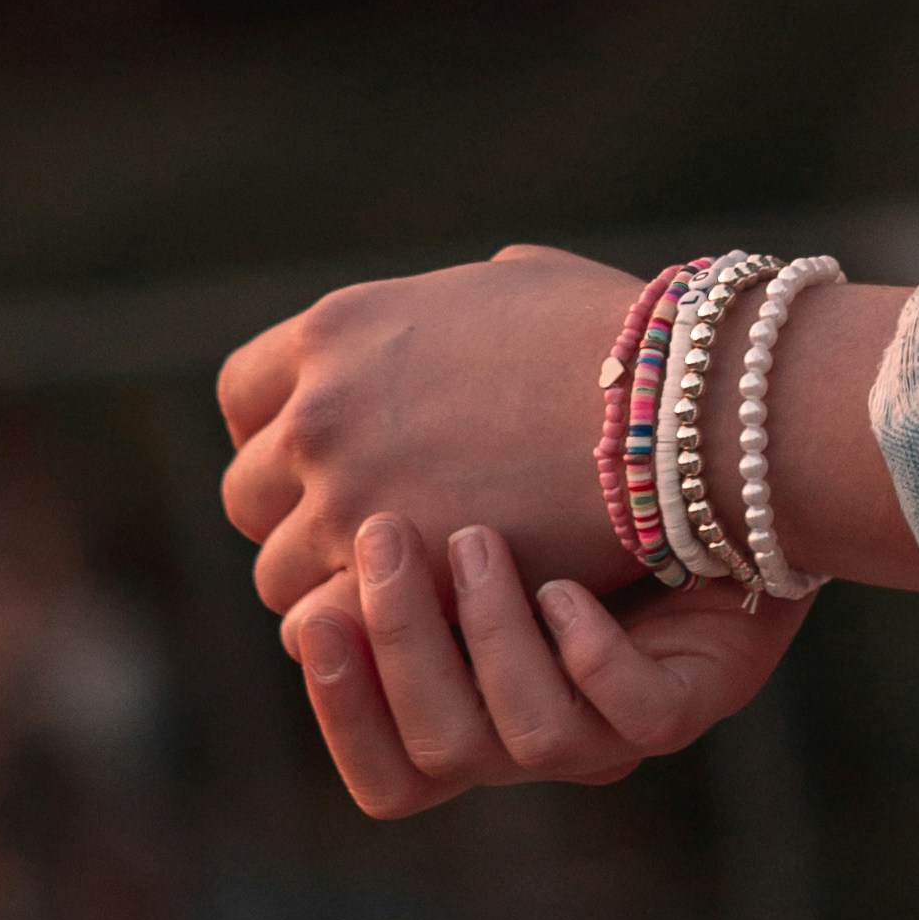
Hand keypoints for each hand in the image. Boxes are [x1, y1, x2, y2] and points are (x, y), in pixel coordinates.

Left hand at [218, 251, 918, 610]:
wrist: (674, 411)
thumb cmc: (617, 341)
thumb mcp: (517, 284)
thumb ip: (452, 304)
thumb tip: (458, 305)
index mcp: (339, 329)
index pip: (244, 397)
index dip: (282, 433)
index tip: (328, 461)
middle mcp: (322, 411)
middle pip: (249, 496)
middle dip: (297, 517)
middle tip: (363, 538)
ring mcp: (347, 499)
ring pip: (279, 576)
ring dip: (329, 585)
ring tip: (400, 593)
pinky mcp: (391, 578)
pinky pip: (324, 627)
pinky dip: (359, 636)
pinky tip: (415, 626)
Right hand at [286, 517, 810, 808]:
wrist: (714, 462)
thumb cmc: (575, 483)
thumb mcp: (468, 499)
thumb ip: (394, 537)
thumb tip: (290, 558)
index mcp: (475, 713)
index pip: (389, 775)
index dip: (344, 715)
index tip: (310, 618)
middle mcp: (538, 735)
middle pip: (444, 751)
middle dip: (404, 647)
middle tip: (388, 535)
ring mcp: (619, 724)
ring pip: (535, 739)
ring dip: (492, 638)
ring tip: (480, 538)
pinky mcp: (694, 695)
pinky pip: (640, 716)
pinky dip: (594, 658)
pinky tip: (568, 589)